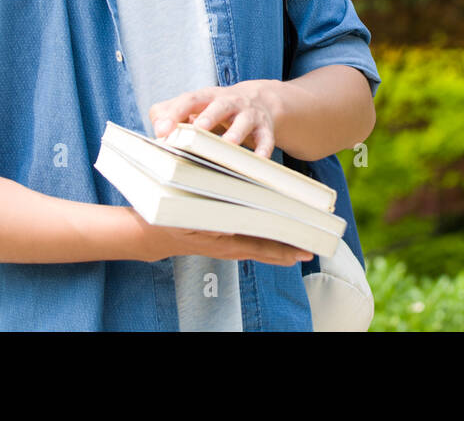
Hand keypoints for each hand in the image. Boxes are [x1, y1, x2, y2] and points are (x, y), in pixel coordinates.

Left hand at [149, 80, 280, 158]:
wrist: (259, 101)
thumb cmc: (216, 108)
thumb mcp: (195, 105)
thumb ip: (170, 112)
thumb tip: (158, 130)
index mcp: (207, 97)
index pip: (189, 100)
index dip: (175, 113)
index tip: (162, 130)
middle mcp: (229, 102)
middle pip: (219, 106)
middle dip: (209, 117)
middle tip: (198, 128)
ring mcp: (249, 115)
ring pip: (244, 122)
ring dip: (236, 133)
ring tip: (228, 144)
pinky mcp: (265, 129)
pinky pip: (266, 139)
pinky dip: (263, 149)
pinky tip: (259, 160)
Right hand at [164, 226, 312, 265]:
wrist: (151, 235)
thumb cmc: (169, 219)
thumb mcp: (185, 215)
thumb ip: (208, 216)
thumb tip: (232, 218)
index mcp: (223, 241)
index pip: (260, 246)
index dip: (282, 247)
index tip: (301, 248)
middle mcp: (229, 247)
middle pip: (265, 250)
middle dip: (289, 250)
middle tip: (312, 250)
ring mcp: (227, 247)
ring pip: (260, 249)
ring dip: (281, 248)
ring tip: (302, 249)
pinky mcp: (224, 244)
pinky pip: (251, 246)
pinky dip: (267, 245)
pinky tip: (278, 243)